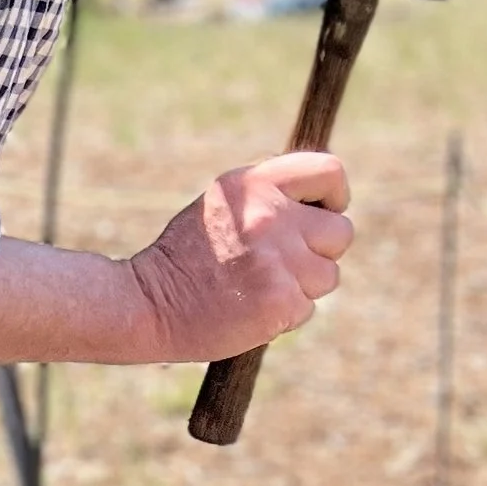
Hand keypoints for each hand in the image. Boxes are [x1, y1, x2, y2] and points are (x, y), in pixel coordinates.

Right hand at [127, 151, 352, 360]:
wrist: (146, 303)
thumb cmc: (184, 257)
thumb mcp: (223, 206)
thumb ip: (270, 197)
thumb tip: (324, 203)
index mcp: (254, 184)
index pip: (330, 171)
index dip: (334, 196)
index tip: (320, 213)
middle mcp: (270, 215)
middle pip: (340, 232)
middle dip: (319, 251)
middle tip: (281, 262)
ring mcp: (278, 260)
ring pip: (328, 275)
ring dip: (302, 286)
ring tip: (258, 287)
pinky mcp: (280, 300)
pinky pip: (307, 308)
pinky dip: (284, 314)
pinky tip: (250, 309)